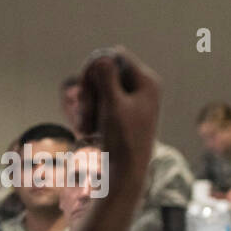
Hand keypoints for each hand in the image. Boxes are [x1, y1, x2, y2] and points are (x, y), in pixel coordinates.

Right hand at [77, 46, 158, 190]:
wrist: (126, 174)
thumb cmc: (123, 140)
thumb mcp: (113, 106)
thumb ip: (107, 79)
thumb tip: (102, 56)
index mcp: (147, 82)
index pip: (116, 56)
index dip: (96, 67)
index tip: (85, 85)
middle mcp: (142, 88)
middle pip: (106, 72)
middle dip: (90, 90)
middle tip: (83, 110)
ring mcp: (132, 101)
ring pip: (99, 89)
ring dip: (87, 105)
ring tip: (83, 126)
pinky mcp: (122, 114)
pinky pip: (100, 103)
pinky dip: (90, 114)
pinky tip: (85, 130)